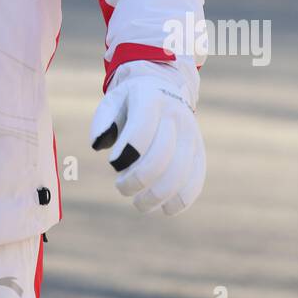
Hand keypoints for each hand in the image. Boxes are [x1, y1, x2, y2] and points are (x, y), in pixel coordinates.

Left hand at [90, 55, 205, 215]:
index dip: (125, 155)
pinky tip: (165, 208)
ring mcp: (191, 134)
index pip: (140, 132)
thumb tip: (98, 145)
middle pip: (161, 157)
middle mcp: (175, 116)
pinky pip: (196, 180)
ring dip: (157, 196)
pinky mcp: (199, 152)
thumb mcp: (112, 101)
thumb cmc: (130, 102)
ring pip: (180, 173)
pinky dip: (181, 200)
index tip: (114, 165)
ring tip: (140, 204)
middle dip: (138, 181)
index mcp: (150, 100)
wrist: (164, 88)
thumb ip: (101, 122)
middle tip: (122, 189)